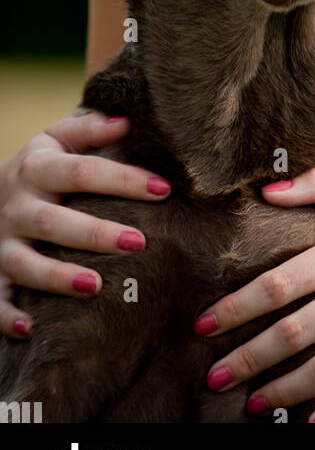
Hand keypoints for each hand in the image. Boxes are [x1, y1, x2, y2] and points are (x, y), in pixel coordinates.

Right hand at [0, 110, 171, 335]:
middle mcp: (18, 207)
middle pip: (55, 221)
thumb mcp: (56, 140)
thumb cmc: (40, 167)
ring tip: (94, 286)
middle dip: (96, 233)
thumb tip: (129, 120)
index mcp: (37, 169)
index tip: (164, 190)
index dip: (123, 180)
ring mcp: (3, 243)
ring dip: (57, 277)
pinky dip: (7, 316)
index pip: (83, 172)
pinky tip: (30, 329)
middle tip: (138, 242)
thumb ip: (90, 129)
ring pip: (25, 263)